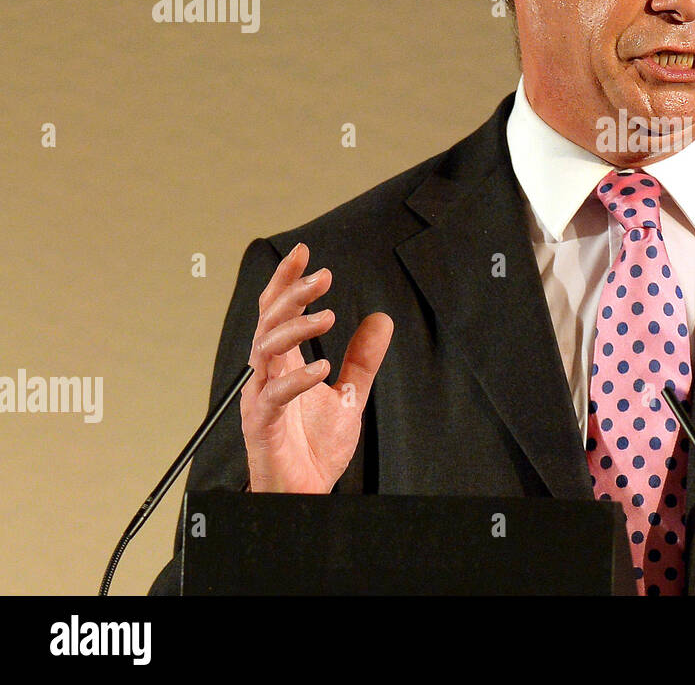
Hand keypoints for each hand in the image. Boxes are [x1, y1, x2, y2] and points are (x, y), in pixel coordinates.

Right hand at [240, 242, 391, 492]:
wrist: (303, 495)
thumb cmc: (314, 449)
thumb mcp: (349, 396)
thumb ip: (362, 359)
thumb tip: (381, 320)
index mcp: (282, 365)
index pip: (276, 312)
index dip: (285, 280)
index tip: (303, 251)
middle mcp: (266, 376)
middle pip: (268, 322)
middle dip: (292, 294)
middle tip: (323, 277)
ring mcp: (261, 399)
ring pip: (264, 350)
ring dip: (296, 329)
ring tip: (328, 317)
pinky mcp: (262, 425)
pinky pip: (273, 396)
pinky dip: (297, 379)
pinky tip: (322, 369)